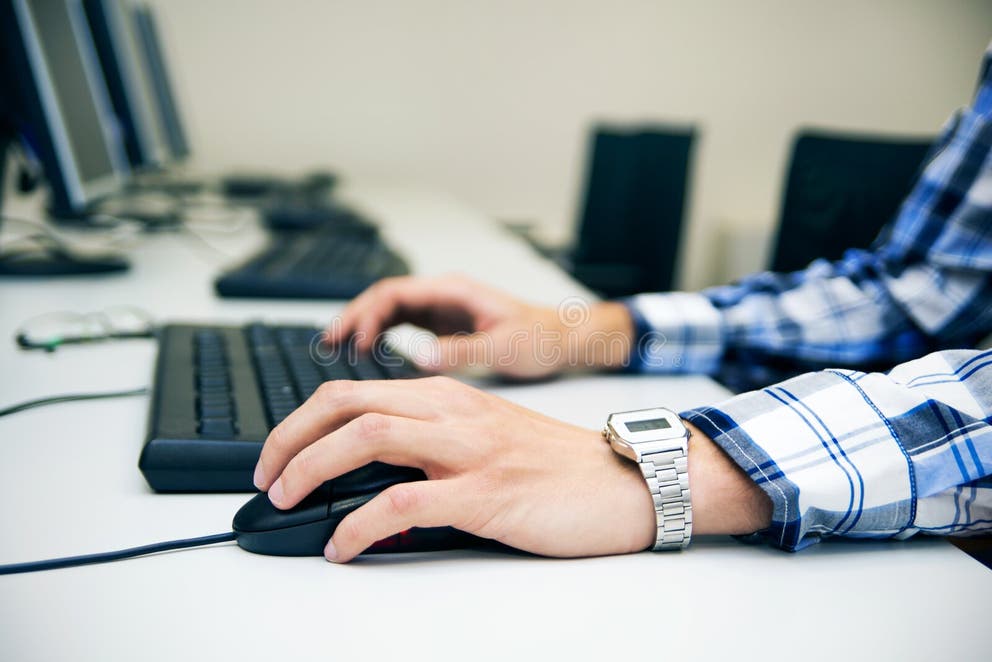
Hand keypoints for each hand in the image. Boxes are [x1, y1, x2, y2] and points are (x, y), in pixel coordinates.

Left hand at [252, 377, 771, 562]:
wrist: (625, 481)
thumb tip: (366, 478)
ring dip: (311, 468)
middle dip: (290, 437)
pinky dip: (360, 524)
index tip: (276, 453)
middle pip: (348, 404)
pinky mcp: (487, 494)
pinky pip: (404, 502)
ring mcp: (470, 450)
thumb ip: (429, 443)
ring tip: (286, 499)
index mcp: (448, 395)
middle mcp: (453, 412)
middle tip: (266, 476)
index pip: (354, 390)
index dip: (301, 419)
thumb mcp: (484, 436)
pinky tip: (344, 545)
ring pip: (368, 438)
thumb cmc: (555, 464)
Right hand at [326, 274, 634, 378]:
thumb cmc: (542, 337)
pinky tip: (364, 357)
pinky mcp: (443, 328)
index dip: (366, 315)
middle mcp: (443, 296)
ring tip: (334, 350)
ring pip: (388, 312)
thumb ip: (461, 352)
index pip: (394, 294)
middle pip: (383, 300)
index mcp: (454, 292)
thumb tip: (420, 358)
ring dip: (361, 328)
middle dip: (352, 319)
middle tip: (327, 345)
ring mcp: (441, 311)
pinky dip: (378, 339)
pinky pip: (401, 327)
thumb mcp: (503, 346)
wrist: (566, 340)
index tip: (352, 342)